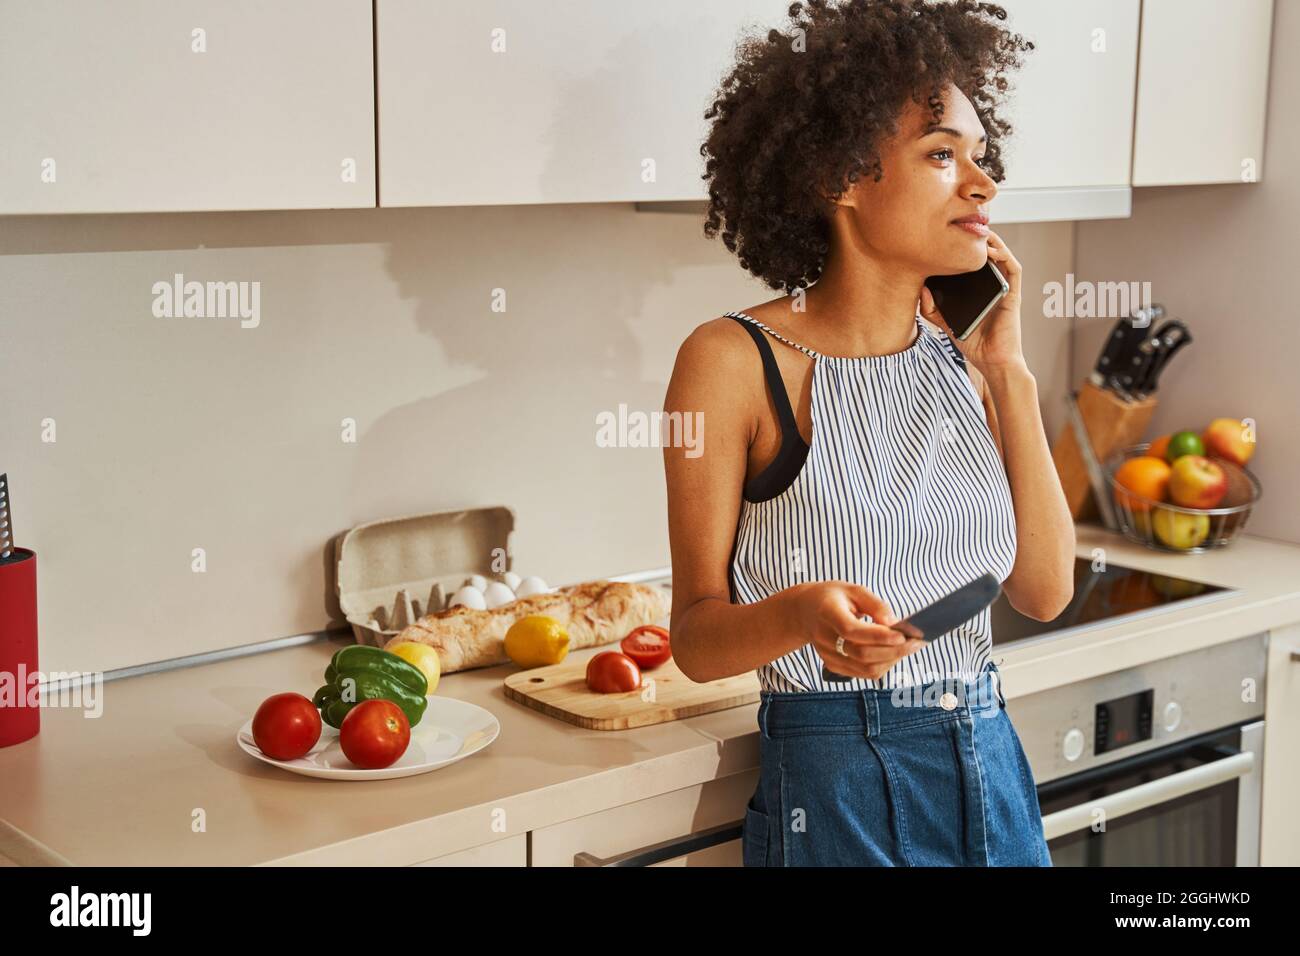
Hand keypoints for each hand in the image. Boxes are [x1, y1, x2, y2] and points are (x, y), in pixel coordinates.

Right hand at [797, 581, 924, 680]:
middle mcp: (824, 638)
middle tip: (917, 642)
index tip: (903, 635)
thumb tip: (895, 624)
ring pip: (865, 669)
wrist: (804, 611)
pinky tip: (893, 654)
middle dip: (894, 651)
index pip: (852, 631)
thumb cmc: (833, 597)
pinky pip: (863, 673)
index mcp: (828, 613)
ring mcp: (827, 655)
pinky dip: (883, 666)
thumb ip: (875, 605)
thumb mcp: (853, 590)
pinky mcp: (833, 666)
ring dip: (892, 661)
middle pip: (862, 654)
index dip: (879, 636)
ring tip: (909, 648)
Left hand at [919, 229, 1026, 374]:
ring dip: (992, 241)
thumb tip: (921, 290)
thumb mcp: (946, 324)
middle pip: (986, 254)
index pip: (970, 263)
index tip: (946, 235)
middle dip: (976, 238)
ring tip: (976, 231)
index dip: (962, 247)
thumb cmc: (972, 343)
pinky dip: (1005, 255)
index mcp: (977, 289)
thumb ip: (933, 310)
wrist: (992, 361)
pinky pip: (1013, 269)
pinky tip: (991, 250)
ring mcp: (1003, 288)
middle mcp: (992, 285)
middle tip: (961, 224)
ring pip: (1002, 256)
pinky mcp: (1013, 294)